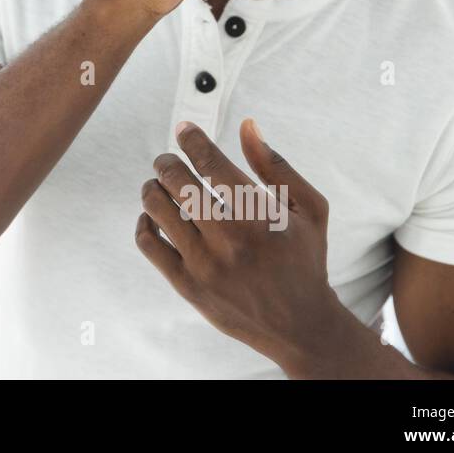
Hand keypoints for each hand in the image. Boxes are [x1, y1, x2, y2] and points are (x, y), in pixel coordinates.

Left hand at [134, 119, 348, 371]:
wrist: (300, 326)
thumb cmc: (305, 260)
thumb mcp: (309, 209)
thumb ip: (276, 166)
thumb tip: (248, 125)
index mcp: (259, 216)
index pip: (211, 163)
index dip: (192, 140)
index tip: (184, 130)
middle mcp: (229, 240)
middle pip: (177, 182)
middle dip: (166, 161)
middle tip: (167, 159)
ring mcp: (204, 265)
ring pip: (158, 209)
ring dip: (152, 188)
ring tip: (159, 184)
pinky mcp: (188, 286)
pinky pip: (149, 244)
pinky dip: (144, 222)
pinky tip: (153, 216)